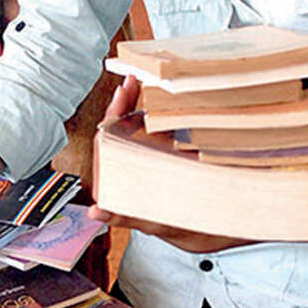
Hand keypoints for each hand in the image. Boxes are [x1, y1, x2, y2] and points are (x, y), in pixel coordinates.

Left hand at [88, 74, 249, 253]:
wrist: (210, 228)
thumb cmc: (178, 226)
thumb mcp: (154, 222)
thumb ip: (126, 216)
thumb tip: (97, 212)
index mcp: (119, 176)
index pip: (107, 139)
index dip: (112, 114)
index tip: (122, 94)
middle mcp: (130, 163)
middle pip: (121, 125)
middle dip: (126, 100)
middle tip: (134, 78)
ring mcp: (147, 155)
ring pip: (138, 123)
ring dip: (142, 101)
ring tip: (149, 79)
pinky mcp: (165, 152)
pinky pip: (158, 127)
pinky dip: (161, 110)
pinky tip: (168, 96)